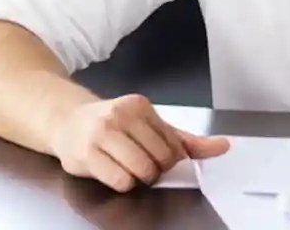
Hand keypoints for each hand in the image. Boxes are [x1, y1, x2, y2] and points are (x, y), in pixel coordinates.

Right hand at [50, 93, 229, 191]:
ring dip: (139, 178)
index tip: (154, 155)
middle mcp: (121, 115)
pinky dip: (122, 183)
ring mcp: (102, 133)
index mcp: (140, 106)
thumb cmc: (113, 126)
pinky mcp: (87, 154)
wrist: (66, 121)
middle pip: (160, 159)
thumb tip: (223, 146)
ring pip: (142, 171)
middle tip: (140, 164)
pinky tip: (112, 171)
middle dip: (154, 170)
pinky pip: (121, 181)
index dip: (168, 159)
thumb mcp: (150, 127)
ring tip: (127, 167)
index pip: (173, 145)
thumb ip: (187, 140)